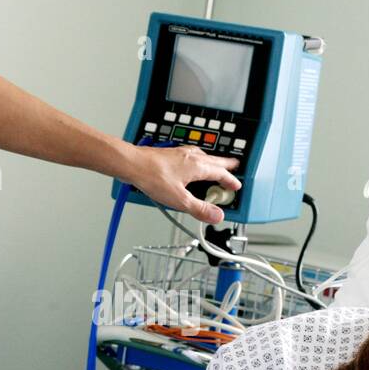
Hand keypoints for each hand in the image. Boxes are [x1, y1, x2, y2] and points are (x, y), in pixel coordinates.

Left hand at [124, 144, 240, 224]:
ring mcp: (180, 153)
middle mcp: (191, 157)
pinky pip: (191, 155)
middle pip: (215, 160)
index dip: (230, 180)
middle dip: (226, 164)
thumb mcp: (179, 199)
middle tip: (235, 164)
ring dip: (212, 160)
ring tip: (215, 164)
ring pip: (203, 156)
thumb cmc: (152, 177)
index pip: (221, 173)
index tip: (236, 185)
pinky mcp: (170, 153)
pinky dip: (198, 158)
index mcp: (198, 166)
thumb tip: (217, 216)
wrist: (132, 163)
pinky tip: (190, 162)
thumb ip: (199, 208)